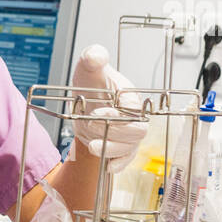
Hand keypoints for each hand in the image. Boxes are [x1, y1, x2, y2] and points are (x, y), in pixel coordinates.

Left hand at [69, 45, 147, 172]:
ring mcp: (128, 133)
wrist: (83, 105)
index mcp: (129, 96)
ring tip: (93, 146)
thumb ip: (92, 58)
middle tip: (92, 125)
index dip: (118, 113)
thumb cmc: (90, 85)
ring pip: (131, 147)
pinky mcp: (121, 147)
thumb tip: (96, 54)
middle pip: (138, 131)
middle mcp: (133, 116)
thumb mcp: (87, 69)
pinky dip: (118, 164)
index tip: (98, 112)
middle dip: (115, 132)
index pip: (133, 108)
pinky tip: (109, 167)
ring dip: (112, 149)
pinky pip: (126, 159)